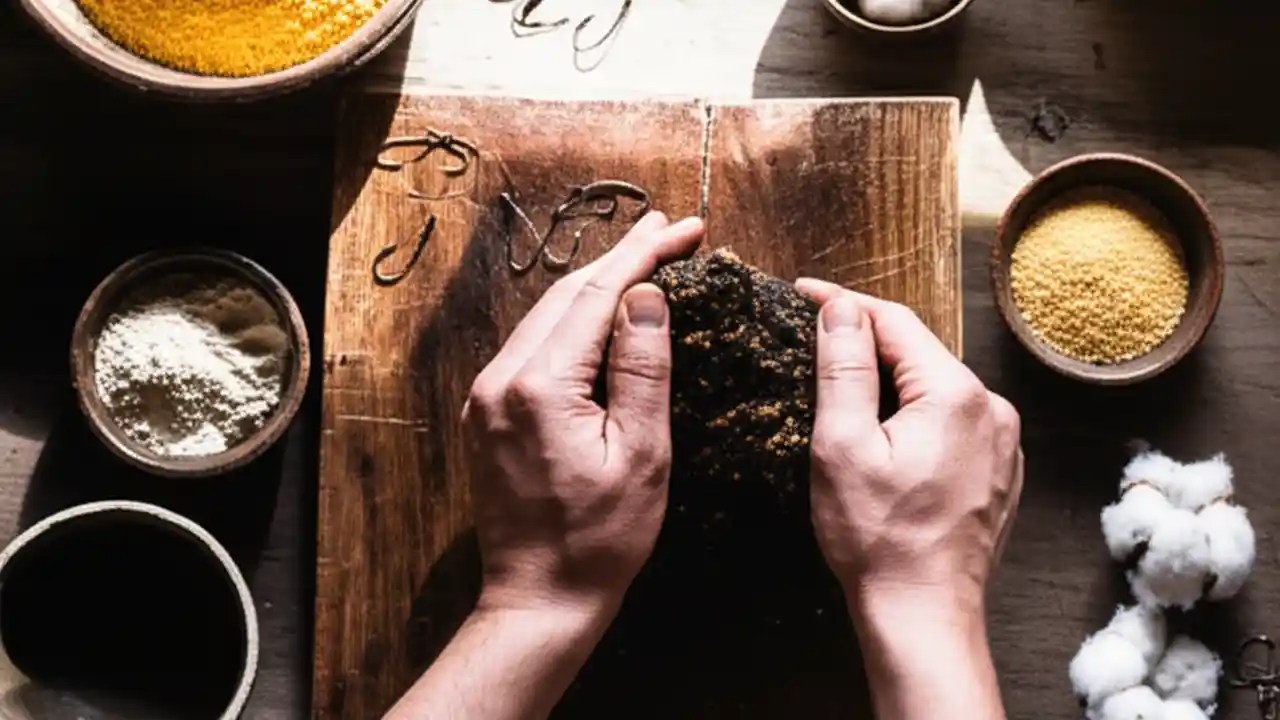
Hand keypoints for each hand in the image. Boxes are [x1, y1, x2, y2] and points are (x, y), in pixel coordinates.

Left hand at [463, 212, 705, 617]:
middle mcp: (500, 380)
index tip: (685, 229)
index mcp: (540, 387)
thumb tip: (647, 297)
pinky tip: (599, 312)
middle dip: (619, 259)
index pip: (597, 296)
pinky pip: (532, 346)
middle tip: (667, 230)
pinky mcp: (488, 412)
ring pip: (546, 316)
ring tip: (641, 257)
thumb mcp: (641, 455)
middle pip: (565, 296)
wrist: (539, 597)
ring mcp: (487, 396)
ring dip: (595, 286)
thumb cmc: (599, 539)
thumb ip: (644, 369)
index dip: (644, 255)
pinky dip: (571, 320)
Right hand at [796, 278, 1021, 612]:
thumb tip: (841, 310)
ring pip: (934, 387)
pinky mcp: (999, 470)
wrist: (924, 614)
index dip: (844, 303)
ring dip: (890, 381)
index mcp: (955, 394)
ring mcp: (1003, 442)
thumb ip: (843, 368)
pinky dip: (915, 415)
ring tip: (841, 391)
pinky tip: (883, 437)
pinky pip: (952, 421)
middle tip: (812, 341)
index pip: (894, 320)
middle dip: (865, 342)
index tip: (801, 294)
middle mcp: (992, 409)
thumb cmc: (879, 539)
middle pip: (917, 352)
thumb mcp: (842, 446)